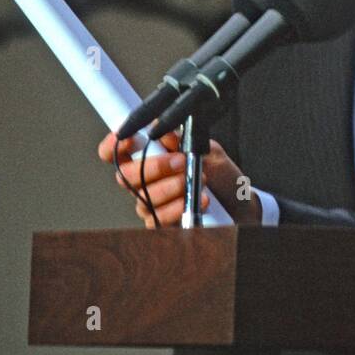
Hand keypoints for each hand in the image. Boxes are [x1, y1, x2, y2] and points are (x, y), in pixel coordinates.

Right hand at [97, 130, 261, 226]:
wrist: (241, 203)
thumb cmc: (220, 176)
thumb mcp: (207, 150)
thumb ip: (183, 140)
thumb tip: (162, 130)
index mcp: (151, 159)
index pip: (117, 153)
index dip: (113, 146)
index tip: (127, 138)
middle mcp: (145, 183)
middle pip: (126, 176)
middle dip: (155, 167)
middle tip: (182, 161)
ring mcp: (151, 205)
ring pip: (145, 199)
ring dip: (174, 187)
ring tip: (201, 180)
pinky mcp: (163, 225)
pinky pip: (159, 219)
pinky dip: (180, 208)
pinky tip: (201, 200)